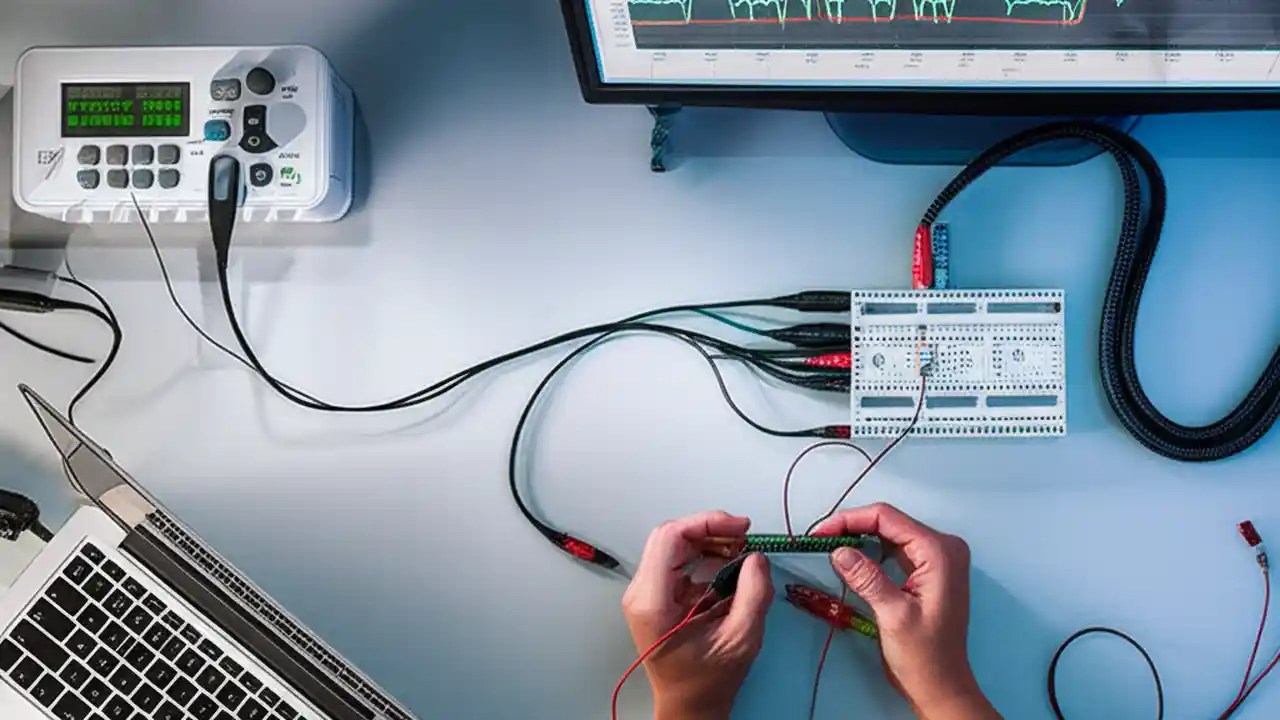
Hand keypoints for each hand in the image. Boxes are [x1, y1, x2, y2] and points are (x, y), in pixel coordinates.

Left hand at [621, 511, 772, 719]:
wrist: (688, 707)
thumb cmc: (708, 682)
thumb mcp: (740, 640)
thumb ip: (753, 594)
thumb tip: (756, 558)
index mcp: (652, 602)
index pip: (670, 538)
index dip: (707, 522)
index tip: (740, 527)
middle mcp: (641, 593)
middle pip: (671, 537)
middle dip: (710, 530)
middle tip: (743, 538)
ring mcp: (645, 594)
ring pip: (673, 546)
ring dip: (708, 542)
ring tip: (740, 553)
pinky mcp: (656, 596)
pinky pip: (677, 562)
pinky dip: (704, 557)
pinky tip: (727, 568)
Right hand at [813, 503, 1000, 719]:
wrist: (942, 686)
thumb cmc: (924, 655)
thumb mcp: (893, 615)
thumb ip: (867, 578)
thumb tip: (839, 550)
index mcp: (939, 552)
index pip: (888, 518)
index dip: (850, 520)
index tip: (820, 532)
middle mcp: (943, 547)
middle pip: (889, 522)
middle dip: (852, 527)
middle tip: (820, 539)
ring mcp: (937, 559)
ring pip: (890, 534)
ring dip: (860, 537)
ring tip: (830, 545)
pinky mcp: (928, 571)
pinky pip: (895, 549)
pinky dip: (871, 551)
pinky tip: (852, 558)